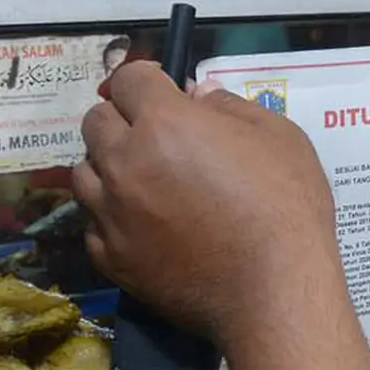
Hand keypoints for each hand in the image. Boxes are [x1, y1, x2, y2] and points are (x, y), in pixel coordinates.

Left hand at [74, 64, 341, 341]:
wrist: (274, 290)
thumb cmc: (285, 206)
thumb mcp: (277, 136)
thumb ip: (229, 107)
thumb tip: (196, 95)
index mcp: (163, 122)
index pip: (128, 79)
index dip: (146, 80)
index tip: (162, 91)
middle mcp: (124, 162)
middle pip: (96, 122)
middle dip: (122, 120)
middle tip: (153, 136)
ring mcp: (112, 213)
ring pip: (84, 173)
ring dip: (107, 167)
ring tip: (141, 181)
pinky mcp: (111, 258)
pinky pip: (92, 224)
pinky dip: (111, 217)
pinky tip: (141, 224)